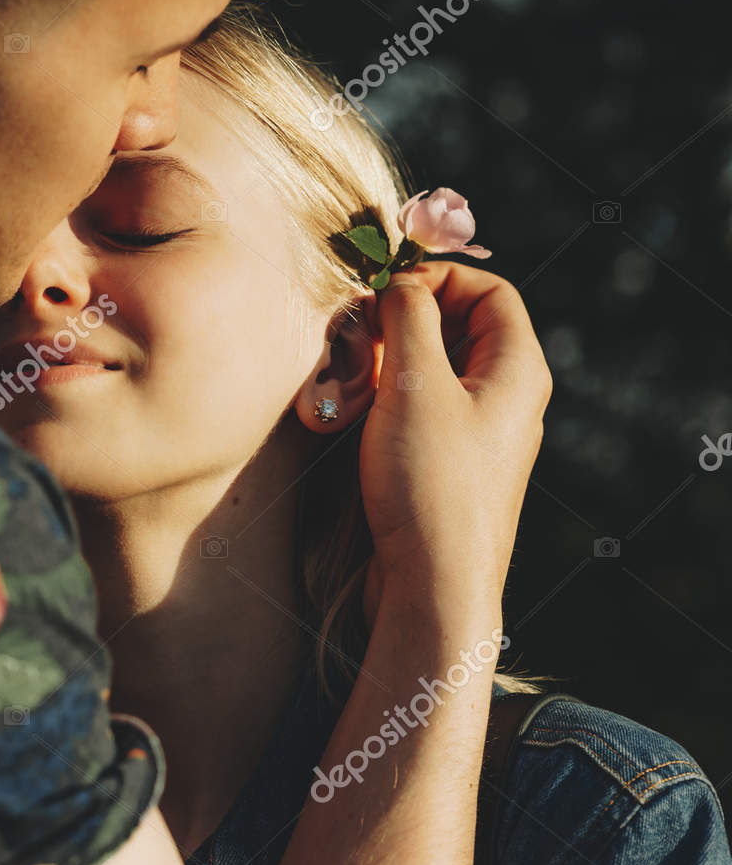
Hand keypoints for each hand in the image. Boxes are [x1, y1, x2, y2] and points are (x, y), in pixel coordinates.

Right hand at [358, 262, 551, 628]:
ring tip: (347, 380)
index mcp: (518, 369)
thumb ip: (408, 317)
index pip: (489, 290)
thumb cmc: (432, 484)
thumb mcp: (416, 384)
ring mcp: (479, 435)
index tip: (385, 292)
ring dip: (385, 364)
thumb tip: (399, 283)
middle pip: (458, 328)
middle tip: (357, 335)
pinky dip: (384, 401)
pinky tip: (352, 417)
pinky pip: (418, 411)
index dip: (437, 278)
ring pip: (431, 371)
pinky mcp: (448, 466)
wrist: (434, 586)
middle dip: (401, 322)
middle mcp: (507, 398)